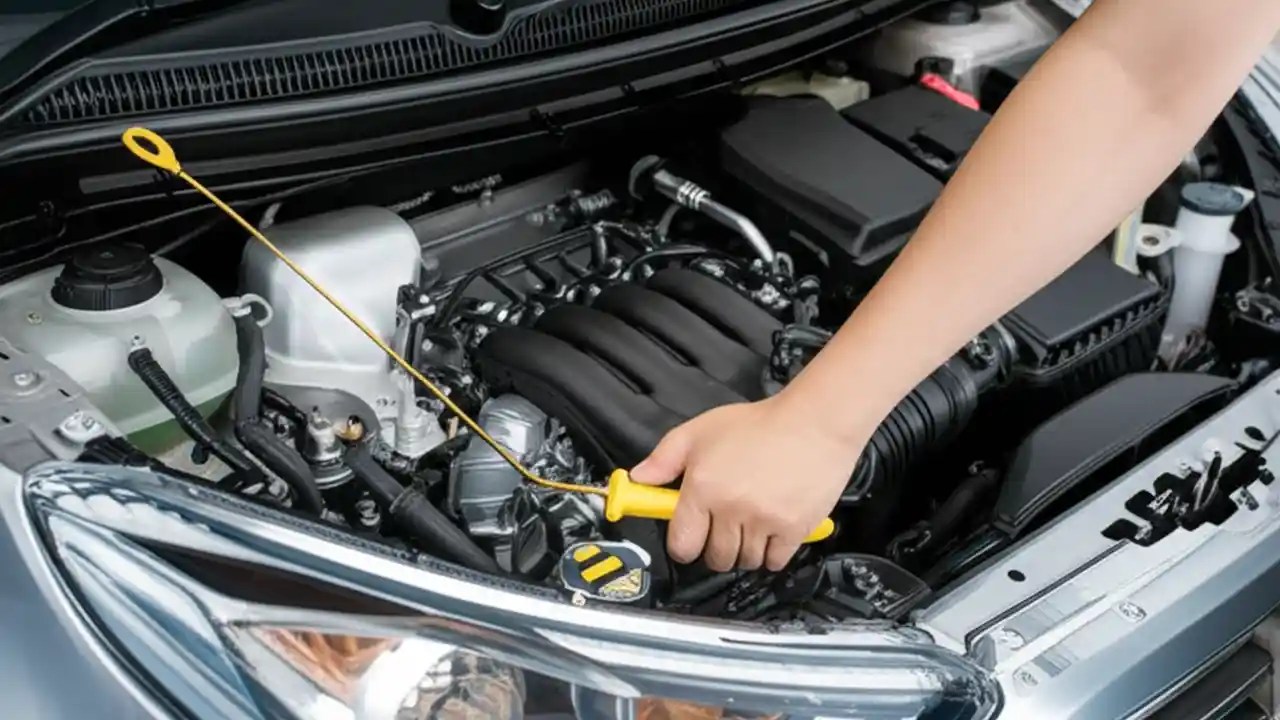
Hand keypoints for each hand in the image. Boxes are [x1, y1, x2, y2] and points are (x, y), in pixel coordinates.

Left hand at [629, 394, 864, 571]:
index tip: (691, 537)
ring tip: (750, 524)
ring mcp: (763, 522)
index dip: (684, 545)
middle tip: (724, 527)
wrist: (814, 423)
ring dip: (745, 550)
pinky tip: (772, 530)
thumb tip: (639, 480)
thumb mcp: (700, 431)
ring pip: (745, 561)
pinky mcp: (793, 529)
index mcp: (703, 488)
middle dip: (716, 547)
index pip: (682, 544)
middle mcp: (731, 509)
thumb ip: (664, 458)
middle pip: (716, 558)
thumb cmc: (759, 424)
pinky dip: (772, 553)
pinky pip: (775, 561)